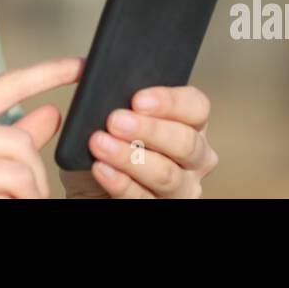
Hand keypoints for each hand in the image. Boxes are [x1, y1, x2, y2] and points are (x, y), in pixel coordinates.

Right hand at [0, 56, 82, 197]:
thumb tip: (50, 115)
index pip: (2, 85)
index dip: (46, 73)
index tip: (81, 66)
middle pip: (20, 143)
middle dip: (37, 179)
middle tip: (34, 200)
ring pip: (17, 176)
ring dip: (28, 201)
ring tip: (17, 208)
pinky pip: (0, 204)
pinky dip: (8, 212)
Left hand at [59, 85, 218, 198]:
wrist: (92, 183)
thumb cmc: (110, 140)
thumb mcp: (115, 115)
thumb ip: (118, 98)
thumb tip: (101, 80)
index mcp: (191, 123)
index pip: (196, 106)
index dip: (170, 101)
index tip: (138, 99)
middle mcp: (195, 156)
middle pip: (185, 142)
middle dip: (148, 130)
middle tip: (114, 121)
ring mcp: (182, 187)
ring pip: (166, 174)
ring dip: (130, 158)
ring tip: (100, 144)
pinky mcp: (162, 208)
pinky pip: (143, 199)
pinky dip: (120, 183)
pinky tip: (101, 169)